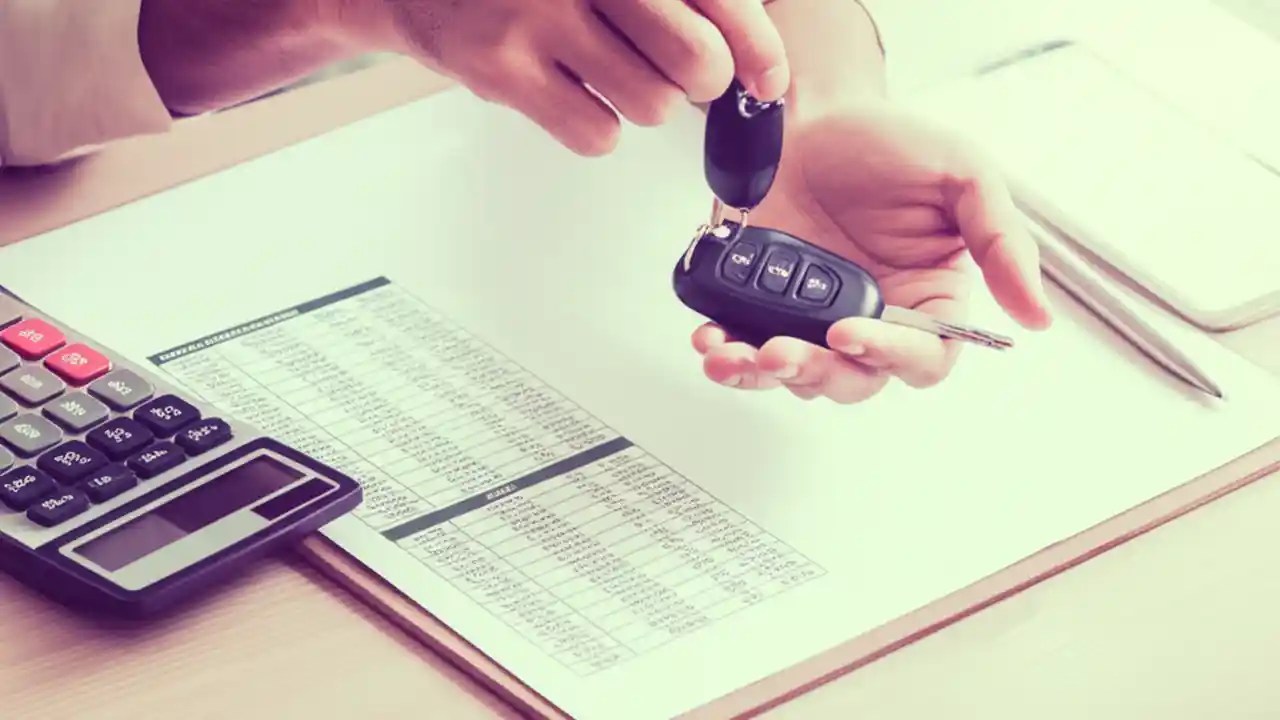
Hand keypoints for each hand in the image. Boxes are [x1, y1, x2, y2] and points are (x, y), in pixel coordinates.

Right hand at [339, 0, 789, 155]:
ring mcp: (535, 15)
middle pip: (695, 61)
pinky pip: (596, 135)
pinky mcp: (500, 69)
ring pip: (652, 105)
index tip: (765, 80)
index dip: (756, 48)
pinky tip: (574, 92)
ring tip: (609, 71)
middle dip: (701, 81)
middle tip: (679, 73)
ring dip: (647, 103)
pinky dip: (599, 127)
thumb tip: (762, 66)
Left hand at [692, 102, 1053, 402]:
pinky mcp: (760, 304)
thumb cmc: (890, 142)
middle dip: (815, 372)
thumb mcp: (963, 174)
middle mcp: (871, 320)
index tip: (851, 332)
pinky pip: (745, 344)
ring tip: (730, 354)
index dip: (891, 357)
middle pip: (853, 380)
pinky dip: (726, 350)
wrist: (810, 114)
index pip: (922, 360)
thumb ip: (1001, 241)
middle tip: (781, 350)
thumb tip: (1038, 315)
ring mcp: (810, 316)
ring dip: (762, 373)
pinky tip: (710, 340)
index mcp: (926, 301)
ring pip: (795, 373)